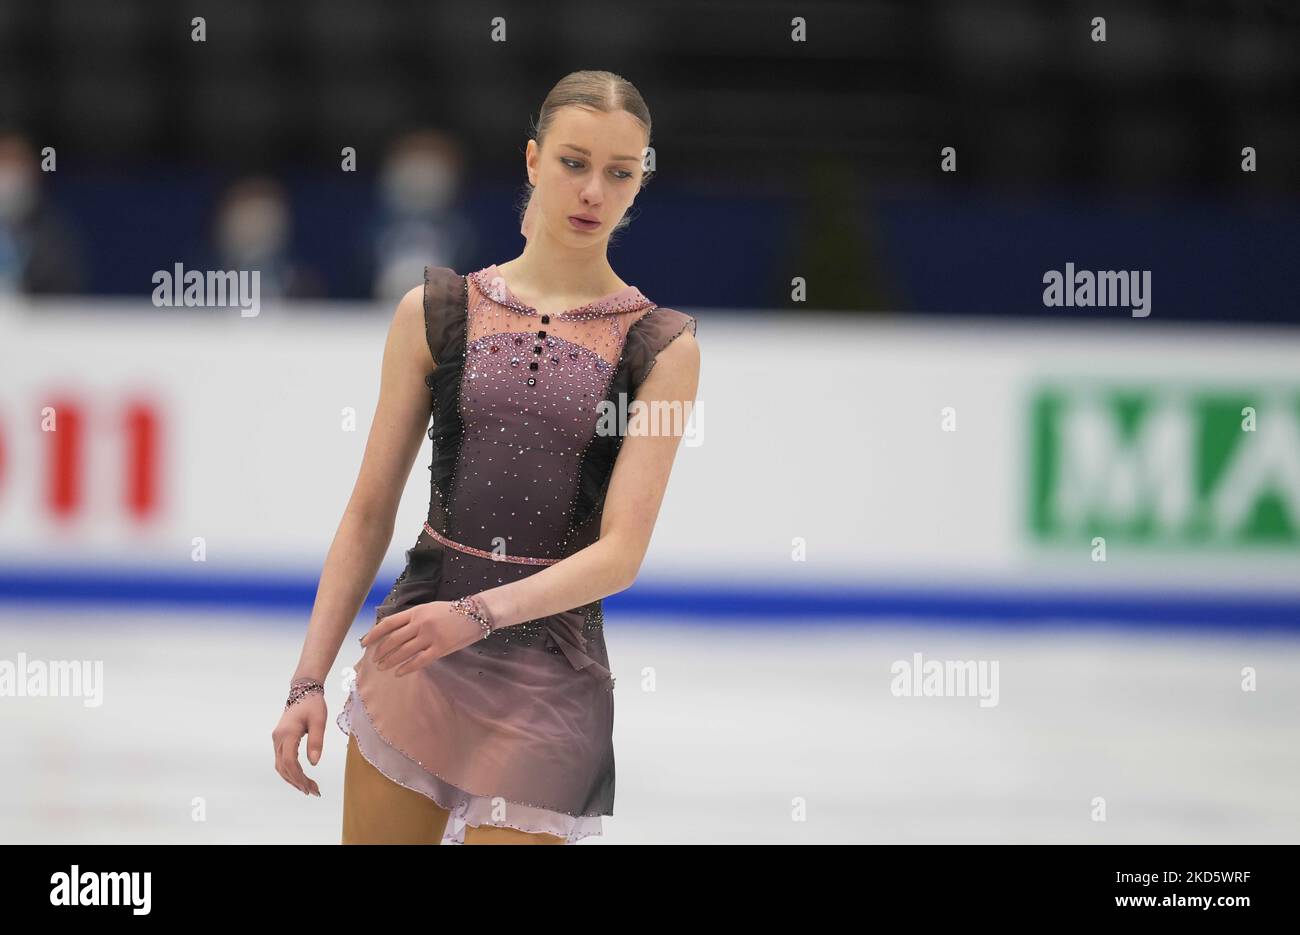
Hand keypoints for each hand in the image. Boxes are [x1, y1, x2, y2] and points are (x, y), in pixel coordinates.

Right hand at [272, 693, 324, 795]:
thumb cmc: (313, 705)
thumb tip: (314, 764)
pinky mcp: (279, 740)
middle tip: (313, 792)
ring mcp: (277, 740)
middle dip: (297, 781)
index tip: (311, 787)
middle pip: (283, 767)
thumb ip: (316, 741)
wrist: (303, 691)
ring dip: (293, 779)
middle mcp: (278, 739)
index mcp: (287, 734)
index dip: (299, 777)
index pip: (289, 762)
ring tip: (308, 788)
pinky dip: (290, 771)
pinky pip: (281, 760)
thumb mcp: (319, 721)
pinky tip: (300, 778)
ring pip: (280, 766)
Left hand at [360, 600, 484, 676]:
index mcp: (417, 611)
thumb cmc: (452, 612)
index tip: (364, 643)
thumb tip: (393, 633)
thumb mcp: (430, 609)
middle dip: (381, 652)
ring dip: (390, 661)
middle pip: (393, 640)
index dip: (374, 634)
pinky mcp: (441, 648)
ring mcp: (431, 636)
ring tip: (383, 668)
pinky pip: (419, 661)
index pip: (388, 623)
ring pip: (404, 652)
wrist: (477, 613)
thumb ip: (413, 619)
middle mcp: (421, 623)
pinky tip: (399, 673)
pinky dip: (407, 668)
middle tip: (374, 660)